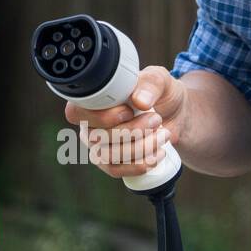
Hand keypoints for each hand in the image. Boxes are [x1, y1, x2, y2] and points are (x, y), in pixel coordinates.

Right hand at [64, 66, 187, 178]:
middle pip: (97, 137)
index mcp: (91, 101)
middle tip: (156, 119)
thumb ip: (150, 84)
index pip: (76, 113)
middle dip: (132, 130)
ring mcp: (98, 147)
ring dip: (140, 148)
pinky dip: (140, 164)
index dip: (101, 117)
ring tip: (163, 135)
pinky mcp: (112, 164)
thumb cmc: (158, 94)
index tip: (128, 111)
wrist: (174, 115)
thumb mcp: (159, 80)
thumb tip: (139, 101)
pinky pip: (117, 170)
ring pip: (108, 156)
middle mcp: (90, 125)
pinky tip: (158, 153)